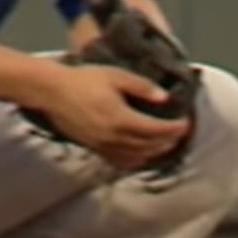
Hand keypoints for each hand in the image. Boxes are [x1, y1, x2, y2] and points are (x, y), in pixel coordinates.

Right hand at [36, 64, 190, 169]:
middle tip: (180, 133)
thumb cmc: (83, 80)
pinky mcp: (94, 148)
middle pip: (150, 146)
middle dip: (169, 141)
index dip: (175, 129)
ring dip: (155, 152)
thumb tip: (164, 98)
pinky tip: (142, 154)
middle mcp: (114, 138)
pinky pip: (120, 161)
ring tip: (166, 143)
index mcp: (122, 119)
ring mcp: (103, 146)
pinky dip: (136, 160)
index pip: (157, 130)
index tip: (186, 123)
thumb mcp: (116, 76)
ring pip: (137, 157)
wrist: (52, 92)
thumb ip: (142, 87)